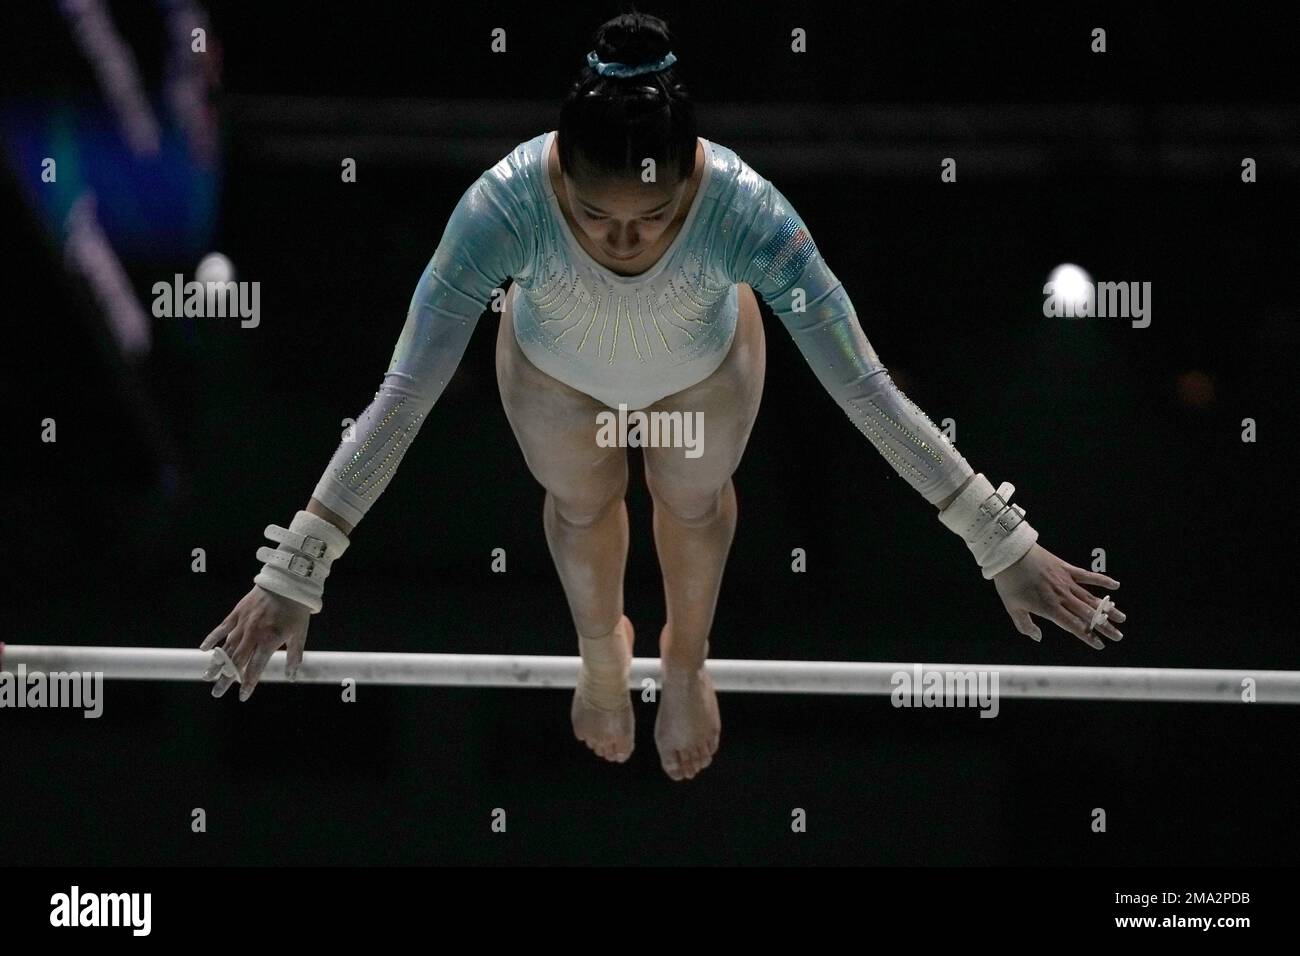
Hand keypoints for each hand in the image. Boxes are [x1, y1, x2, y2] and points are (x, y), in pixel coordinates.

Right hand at [200, 585, 310, 699]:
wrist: (288, 583)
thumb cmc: (296, 610)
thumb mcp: (300, 634)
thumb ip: (294, 657)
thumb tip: (291, 676)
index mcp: (269, 641)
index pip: (255, 667)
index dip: (249, 683)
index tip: (242, 696)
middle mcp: (253, 635)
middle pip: (236, 661)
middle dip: (226, 679)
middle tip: (216, 693)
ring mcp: (243, 624)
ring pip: (226, 647)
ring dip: (216, 663)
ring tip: (207, 676)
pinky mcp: (237, 613)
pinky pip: (221, 628)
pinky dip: (212, 639)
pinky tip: (203, 649)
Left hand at [993, 544, 1125, 648]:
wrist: (1010, 555)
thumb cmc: (1009, 582)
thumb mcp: (1012, 608)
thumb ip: (1025, 625)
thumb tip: (1038, 638)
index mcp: (1050, 608)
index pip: (1074, 626)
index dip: (1088, 636)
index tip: (1100, 644)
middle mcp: (1062, 597)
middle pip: (1088, 615)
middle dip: (1104, 626)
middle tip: (1118, 635)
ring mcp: (1066, 582)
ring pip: (1091, 598)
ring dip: (1107, 608)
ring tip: (1122, 618)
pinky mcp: (1066, 569)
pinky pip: (1088, 576)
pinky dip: (1102, 580)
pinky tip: (1115, 585)